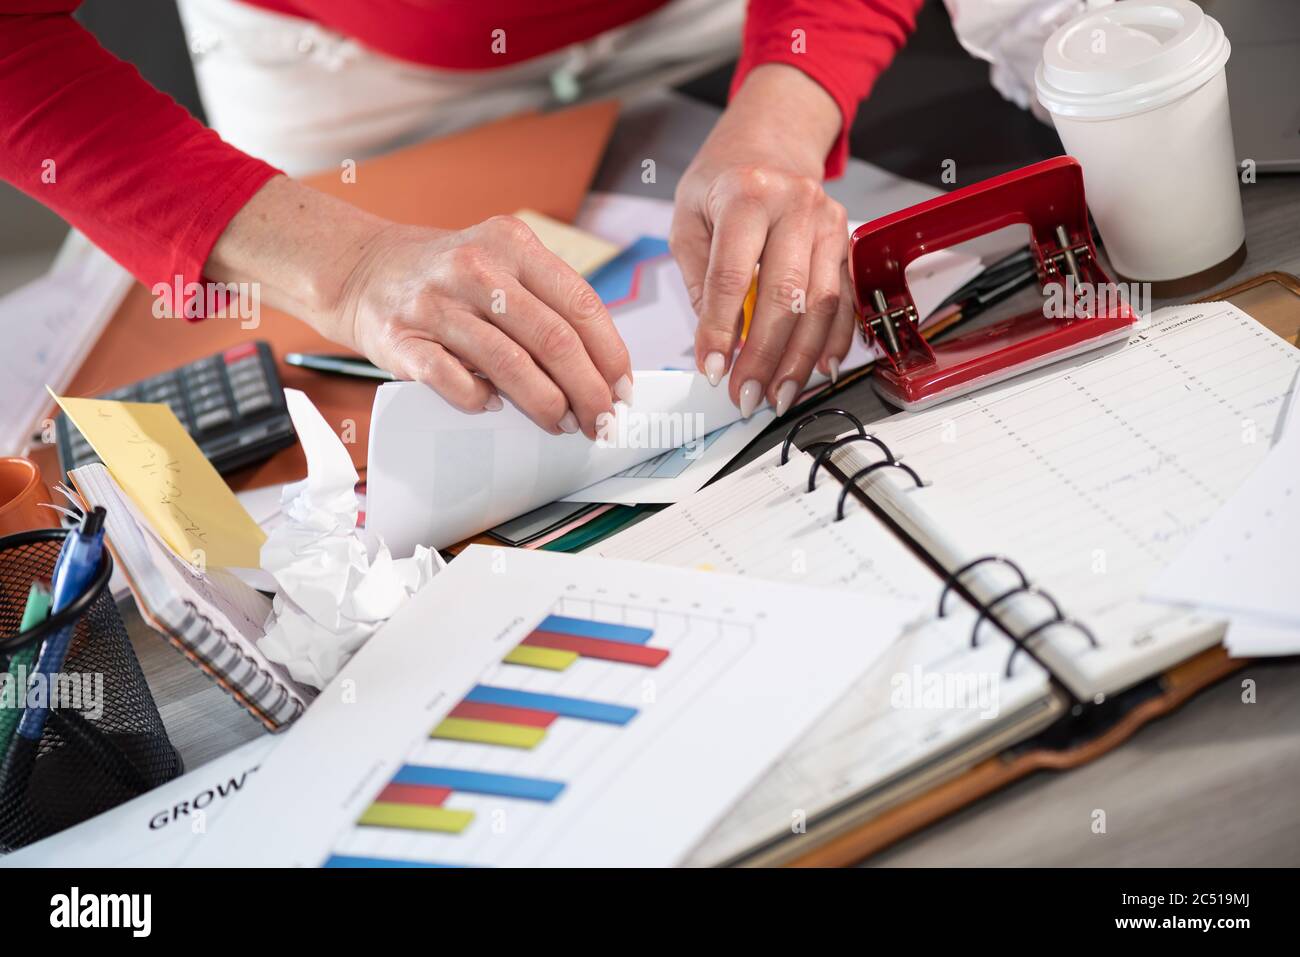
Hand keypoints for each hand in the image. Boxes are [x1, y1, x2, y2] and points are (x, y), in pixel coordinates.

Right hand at [207, 179, 631, 437]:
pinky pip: (449, 379)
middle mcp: (476, 267)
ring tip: (561, 425)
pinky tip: (493, 409)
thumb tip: (602, 371)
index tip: (623, 390)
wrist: (362, 269)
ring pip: (508, 363)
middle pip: (552, 339)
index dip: (609, 354)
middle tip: (600, 421)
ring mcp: (436, 302)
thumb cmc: (449, 279)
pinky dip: (478, 400)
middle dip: (587, 389)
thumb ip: (547, 303)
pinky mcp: (401, 338)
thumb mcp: (502, 264)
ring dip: (544, 404)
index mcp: (513, 244)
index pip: (580, 303)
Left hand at [671, 65, 854, 417]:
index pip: (732, 275)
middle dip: (764, 355)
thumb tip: (715, 342)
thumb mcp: (688, 218)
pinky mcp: (847, 242)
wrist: (771, 141)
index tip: (711, 369)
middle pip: (785, 296)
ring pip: (821, 304)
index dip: (720, 329)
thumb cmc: (724, 180)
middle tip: (746, 395)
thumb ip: (699, 280)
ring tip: (778, 394)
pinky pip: (846, 300)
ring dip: (800, 358)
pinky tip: (819, 369)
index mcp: (748, 193)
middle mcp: (797, 205)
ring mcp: (830, 223)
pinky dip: (834, 340)